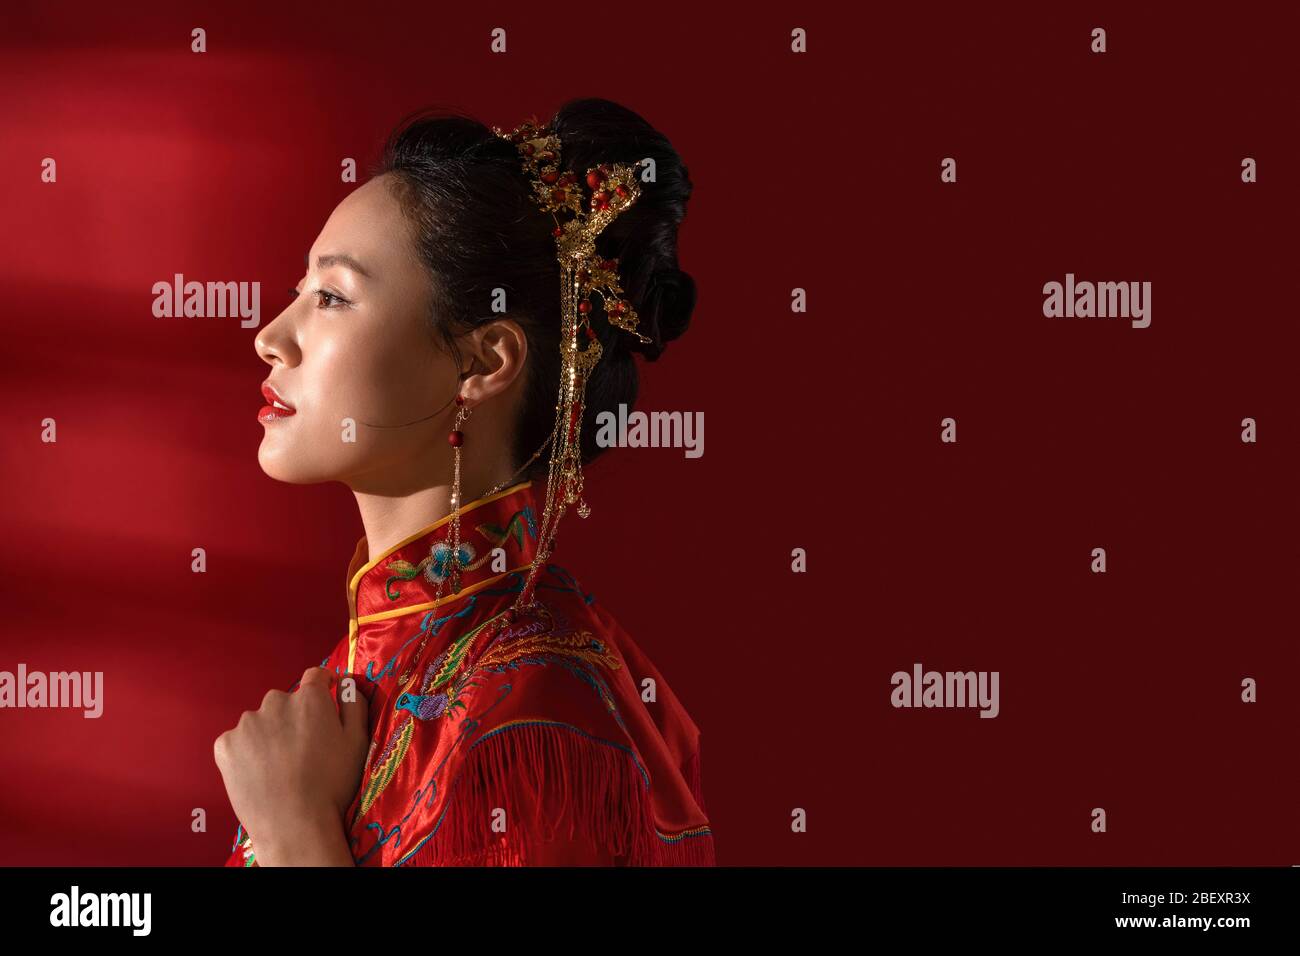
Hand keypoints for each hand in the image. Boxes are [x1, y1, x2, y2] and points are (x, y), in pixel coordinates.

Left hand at [214, 667, 369, 864]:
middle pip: (286, 701)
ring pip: (260, 722)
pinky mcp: (225, 745)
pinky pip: (238, 741)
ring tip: (278, 767)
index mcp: (310, 698)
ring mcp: (246, 723)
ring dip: (269, 735)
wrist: (293, 824)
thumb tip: (346, 684)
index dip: (323, 686)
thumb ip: (354, 705)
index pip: (316, 676)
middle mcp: (275, 702)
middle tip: (301, 750)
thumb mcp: (358, 742)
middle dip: (293, 717)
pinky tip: (259, 774)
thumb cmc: (332, 784)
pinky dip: (246, 752)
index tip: (324, 702)